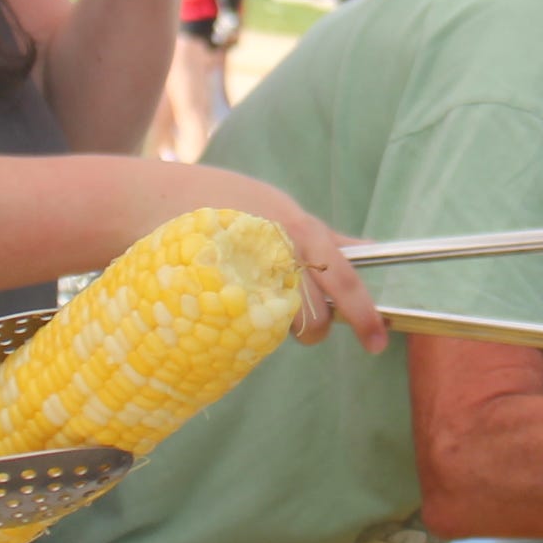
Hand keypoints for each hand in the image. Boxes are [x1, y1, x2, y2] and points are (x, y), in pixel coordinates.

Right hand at [193, 171, 387, 350]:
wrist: (164, 199)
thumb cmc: (236, 204)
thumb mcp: (286, 212)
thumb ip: (326, 237)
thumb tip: (372, 249)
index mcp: (302, 232)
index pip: (344, 280)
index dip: (364, 314)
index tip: (378, 342)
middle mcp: (280, 253)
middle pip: (314, 318)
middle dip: (314, 329)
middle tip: (301, 323)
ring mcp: (247, 276)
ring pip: (281, 327)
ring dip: (277, 325)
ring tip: (258, 299)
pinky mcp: (217, 294)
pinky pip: (246, 327)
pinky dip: (246, 323)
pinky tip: (233, 304)